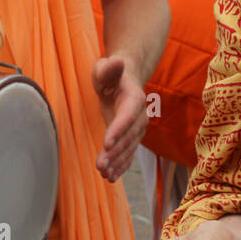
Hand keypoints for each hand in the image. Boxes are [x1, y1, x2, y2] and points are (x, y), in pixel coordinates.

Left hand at [91, 53, 146, 181]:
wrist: (124, 82)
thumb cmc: (111, 74)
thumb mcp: (105, 68)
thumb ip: (109, 68)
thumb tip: (118, 61)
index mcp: (134, 99)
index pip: (127, 116)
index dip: (118, 130)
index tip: (107, 143)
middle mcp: (140, 117)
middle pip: (128, 137)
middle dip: (115, 153)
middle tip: (100, 166)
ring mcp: (138, 130)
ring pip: (128, 149)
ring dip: (117, 164)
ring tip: (104, 174)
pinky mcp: (132, 139)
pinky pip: (128, 155)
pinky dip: (120, 167)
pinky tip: (110, 178)